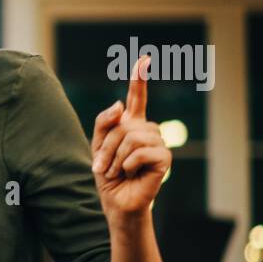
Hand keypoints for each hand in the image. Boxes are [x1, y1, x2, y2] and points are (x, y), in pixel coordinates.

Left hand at [90, 55, 171, 221]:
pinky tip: (129, 173)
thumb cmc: (108, 176)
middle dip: (107, 146)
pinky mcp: (164, 158)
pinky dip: (127, 163)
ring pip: (132, 136)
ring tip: (116, 171)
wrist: (117, 202)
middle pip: (124, 124)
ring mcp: (159, 143)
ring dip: (115, 156)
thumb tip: (120, 104)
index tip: (144, 59)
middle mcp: (148, 131)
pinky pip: (141, 151)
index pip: (138, 98)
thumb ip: (104, 123)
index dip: (140, 79)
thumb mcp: (97, 146)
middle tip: (103, 166)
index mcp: (132, 126)